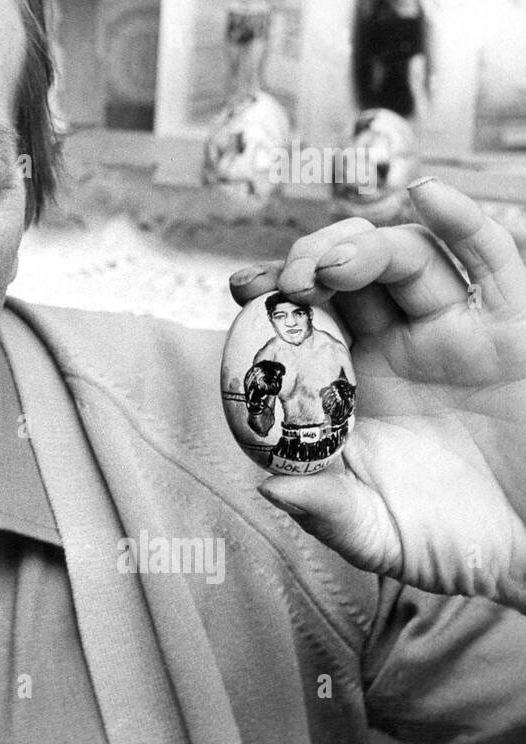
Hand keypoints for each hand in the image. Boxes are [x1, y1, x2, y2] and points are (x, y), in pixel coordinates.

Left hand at [230, 179, 525, 612]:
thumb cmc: (458, 546)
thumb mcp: (382, 537)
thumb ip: (328, 510)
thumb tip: (269, 484)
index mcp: (351, 384)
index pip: (301, 318)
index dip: (271, 294)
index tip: (243, 287)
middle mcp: (397, 345)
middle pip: (346, 273)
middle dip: (311, 259)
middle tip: (292, 278)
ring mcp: (456, 329)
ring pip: (406, 256)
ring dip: (365, 242)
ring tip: (334, 262)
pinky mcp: (515, 324)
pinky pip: (492, 262)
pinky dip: (463, 221)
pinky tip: (430, 197)